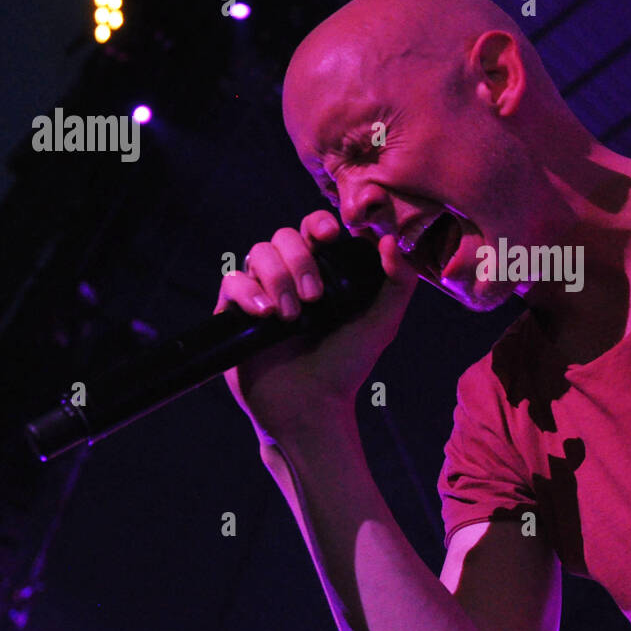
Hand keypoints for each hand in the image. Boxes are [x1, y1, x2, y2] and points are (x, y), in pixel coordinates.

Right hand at [213, 210, 416, 442]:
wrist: (310, 407)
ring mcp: (261, 292)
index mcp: (323, 271)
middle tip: (315, 298)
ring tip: (292, 316)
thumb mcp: (382, 323)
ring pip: (257, 253)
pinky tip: (266, 314)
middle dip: (299, 260)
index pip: (314, 228)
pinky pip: (231, 281)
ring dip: (277, 278)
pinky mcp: (235, 313)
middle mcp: (290, 276)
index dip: (318, 223)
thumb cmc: (347, 366)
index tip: (329, 235)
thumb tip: (390, 240)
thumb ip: (399, 282)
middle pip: (283, 236)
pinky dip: (248, 292)